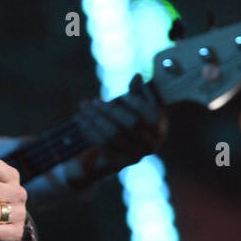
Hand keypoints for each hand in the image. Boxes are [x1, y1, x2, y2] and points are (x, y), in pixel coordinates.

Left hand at [64, 74, 168, 191]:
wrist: (105, 154)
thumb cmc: (122, 123)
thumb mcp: (131, 106)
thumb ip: (137, 92)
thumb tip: (138, 77)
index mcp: (160, 128)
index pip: (153, 115)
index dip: (137, 104)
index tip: (121, 96)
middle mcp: (151, 145)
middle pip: (131, 124)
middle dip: (111, 109)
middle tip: (94, 101)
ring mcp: (134, 156)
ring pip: (113, 133)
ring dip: (95, 118)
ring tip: (83, 107)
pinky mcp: (117, 163)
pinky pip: (101, 144)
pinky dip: (89, 129)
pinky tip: (80, 120)